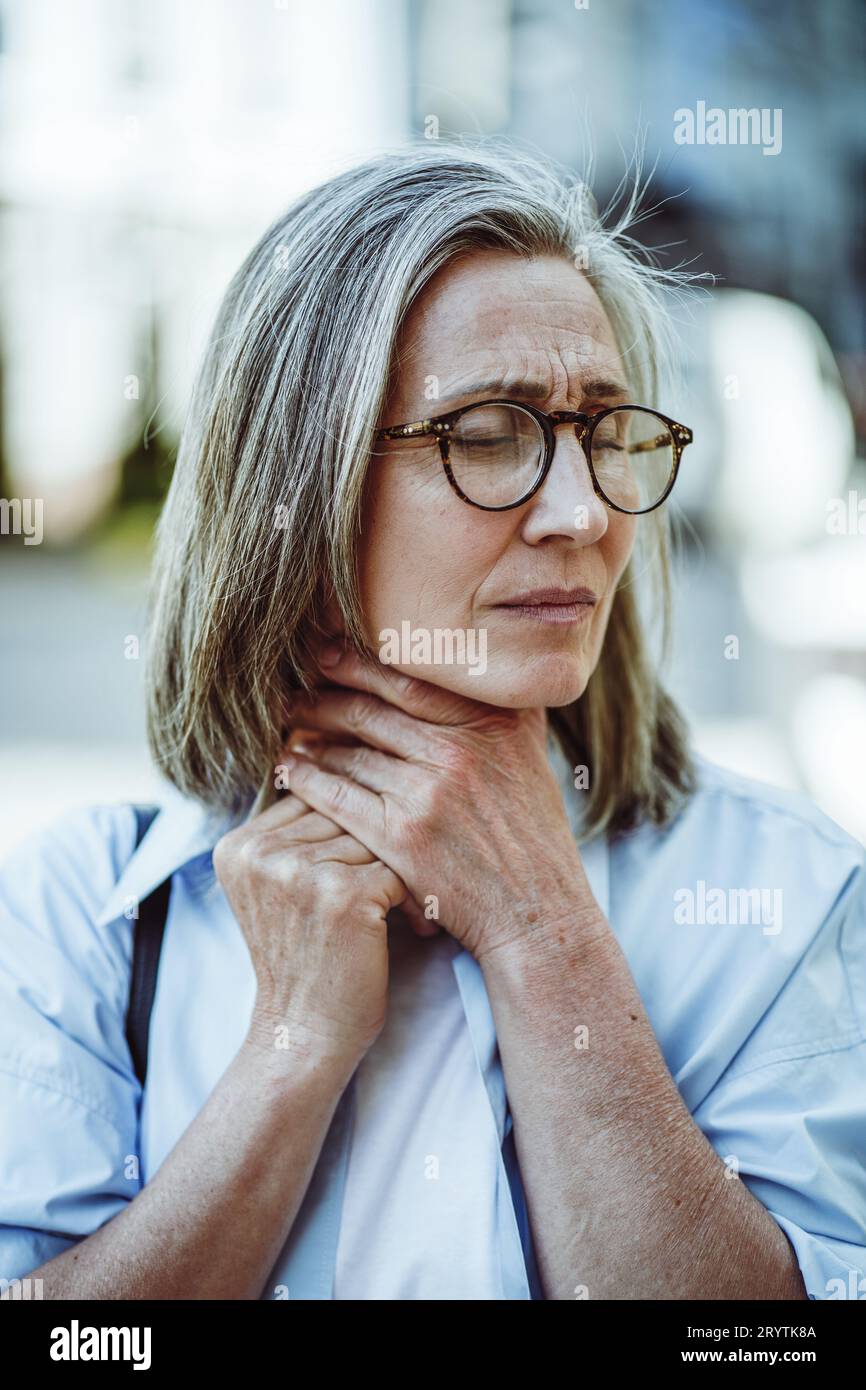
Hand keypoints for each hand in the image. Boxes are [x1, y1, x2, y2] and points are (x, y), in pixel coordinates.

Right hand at [213, 792, 416, 1065]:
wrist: (305, 1034)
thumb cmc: (304, 958)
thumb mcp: (276, 888)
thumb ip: (293, 832)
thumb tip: (339, 762)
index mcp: (236, 845)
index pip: (311, 797)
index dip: (345, 831)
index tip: (354, 873)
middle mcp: (260, 853)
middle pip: (344, 812)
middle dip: (375, 848)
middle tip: (392, 887)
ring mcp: (299, 871)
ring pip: (375, 836)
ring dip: (398, 870)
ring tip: (404, 907)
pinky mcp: (341, 893)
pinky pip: (397, 867)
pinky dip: (411, 897)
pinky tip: (410, 926)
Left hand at [279, 640, 592, 963]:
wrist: (536, 909)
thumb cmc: (531, 834)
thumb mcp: (529, 755)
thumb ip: (499, 709)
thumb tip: (467, 659)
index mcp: (492, 722)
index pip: (409, 677)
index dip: (357, 661)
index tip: (326, 651)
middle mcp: (461, 749)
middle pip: (371, 708)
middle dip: (323, 693)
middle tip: (294, 684)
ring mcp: (429, 792)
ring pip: (350, 751)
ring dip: (310, 734)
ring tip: (289, 724)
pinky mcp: (402, 836)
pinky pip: (337, 794)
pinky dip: (306, 777)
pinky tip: (288, 766)